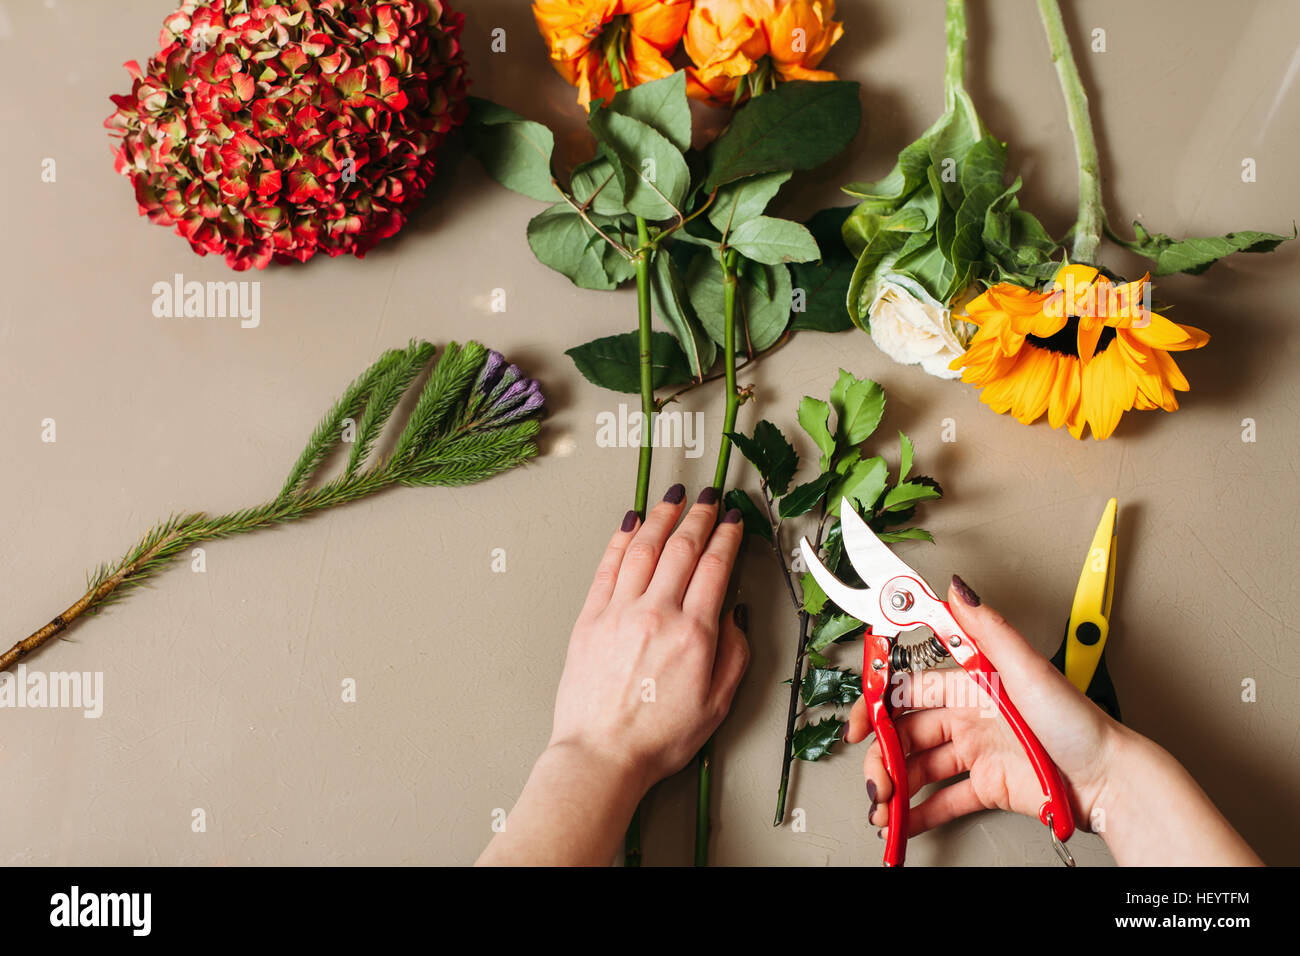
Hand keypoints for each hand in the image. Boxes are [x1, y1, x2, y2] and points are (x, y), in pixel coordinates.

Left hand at [550, 484, 748, 790]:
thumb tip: (733, 614)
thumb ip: (733, 653)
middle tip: (708, 498)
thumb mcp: (717, 703)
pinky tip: (630, 523)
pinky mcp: (590, 618)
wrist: (601, 755)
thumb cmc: (657, 738)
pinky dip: (620, 539)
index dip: (726, 537)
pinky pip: (608, 566)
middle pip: (681, 548)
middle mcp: (656, 614)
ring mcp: (619, 612)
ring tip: (673, 500)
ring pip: (643, 548)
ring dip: (661, 517)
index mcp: (693, 634)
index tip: (732, 520)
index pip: (714, 567)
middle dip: (698, 516)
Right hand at [843, 576, 1260, 864]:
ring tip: (884, 810)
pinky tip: (905, 823)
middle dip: (883, 757)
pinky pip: (947, 798)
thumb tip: (956, 588)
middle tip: (874, 781)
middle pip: (909, 734)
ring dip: (897, 788)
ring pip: (922, 767)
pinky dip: (922, 812)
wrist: (1112, 781)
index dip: (879, 707)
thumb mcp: (1029, 670)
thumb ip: (988, 630)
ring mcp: (980, 752)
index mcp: (974, 684)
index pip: (910, 691)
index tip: (858, 724)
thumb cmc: (1079, 724)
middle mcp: (973, 716)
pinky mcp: (991, 785)